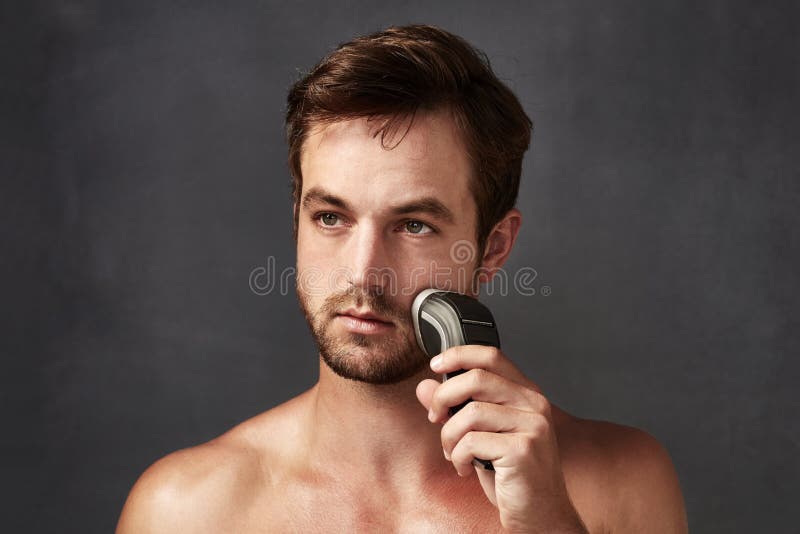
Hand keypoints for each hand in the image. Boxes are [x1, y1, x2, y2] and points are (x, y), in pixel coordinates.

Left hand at [415, 345, 588, 533]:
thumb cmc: (512, 475)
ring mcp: (532, 425)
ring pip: (469, 413)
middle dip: (443, 398)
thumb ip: (455, 407)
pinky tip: (466, 468)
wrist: (541, 514)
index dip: (458, 355)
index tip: (435, 365)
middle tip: (435, 418)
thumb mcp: (479, 435)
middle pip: (475, 378)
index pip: (491, 356)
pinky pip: (472, 442)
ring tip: (454, 453)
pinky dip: (459, 458)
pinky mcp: (523, 449)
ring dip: (449, 436)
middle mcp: (533, 403)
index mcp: (525, 393)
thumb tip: (424, 386)